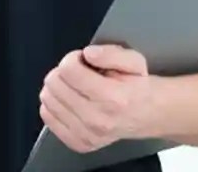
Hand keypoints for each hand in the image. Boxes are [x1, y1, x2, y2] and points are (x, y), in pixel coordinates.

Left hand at [39, 45, 156, 153]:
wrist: (150, 115)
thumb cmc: (139, 86)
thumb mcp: (134, 60)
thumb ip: (110, 53)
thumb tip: (87, 54)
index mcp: (111, 97)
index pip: (68, 70)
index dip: (73, 58)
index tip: (82, 60)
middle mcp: (97, 119)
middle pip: (54, 84)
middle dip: (63, 72)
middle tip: (78, 73)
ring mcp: (86, 134)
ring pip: (47, 99)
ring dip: (58, 87)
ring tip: (75, 87)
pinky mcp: (78, 143)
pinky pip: (47, 117)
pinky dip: (54, 105)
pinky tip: (69, 101)